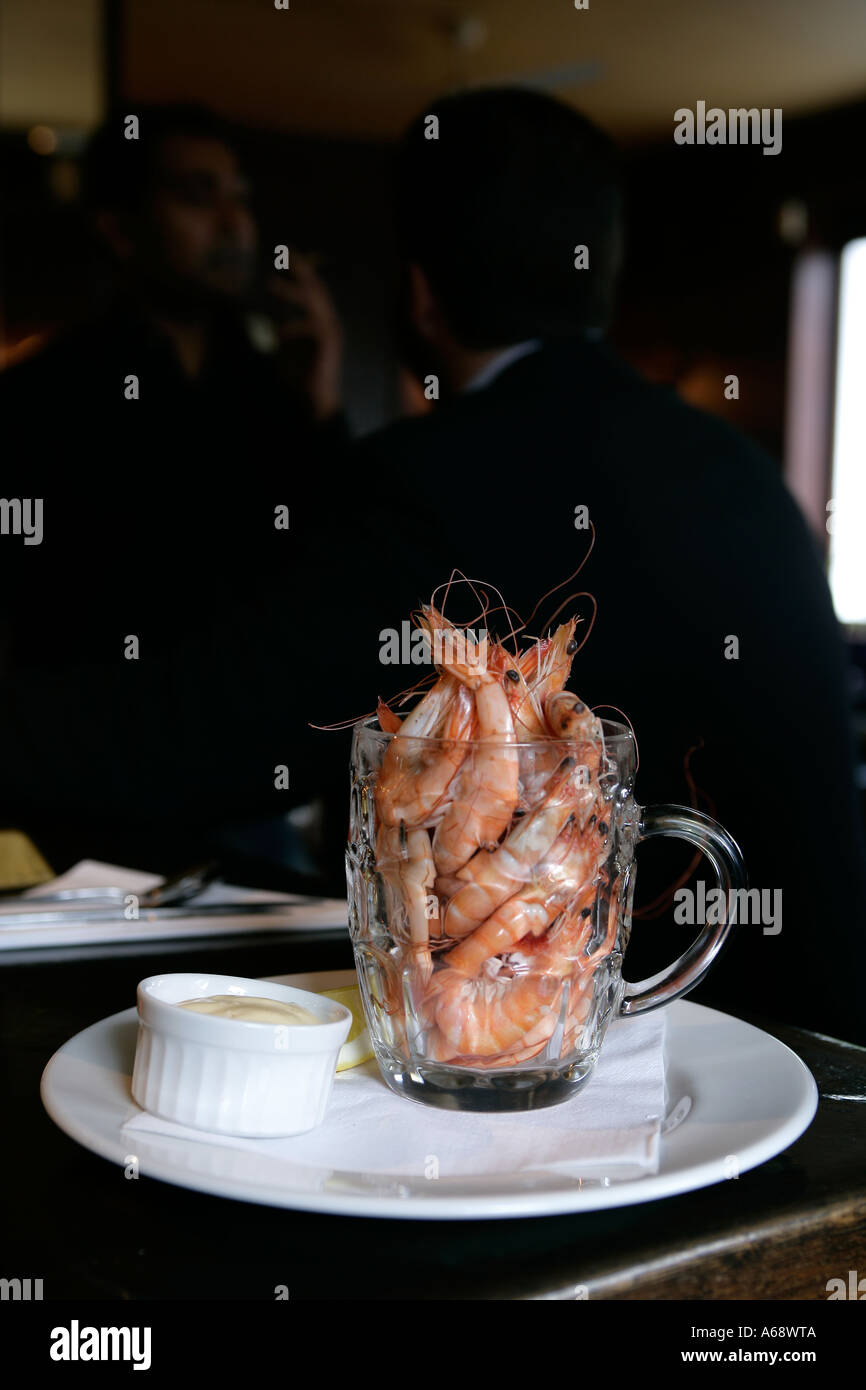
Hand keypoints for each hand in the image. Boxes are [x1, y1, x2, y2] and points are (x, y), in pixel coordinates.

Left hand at [268, 253, 343, 420]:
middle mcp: (329, 321)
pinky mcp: (329, 344)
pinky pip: (309, 328)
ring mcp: (331, 331)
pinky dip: (292, 329)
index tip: (288, 252)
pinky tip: (279, 335)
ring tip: (271, 284)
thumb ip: (280, 329)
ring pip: (313, 303)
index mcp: (321, 318)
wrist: (316, 398)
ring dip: (291, 292)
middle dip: (302, 267)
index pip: (313, 287)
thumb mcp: (286, 347)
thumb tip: (264, 317)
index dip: (303, 267)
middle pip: (317, 287)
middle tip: (285, 251)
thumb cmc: (301, 374)